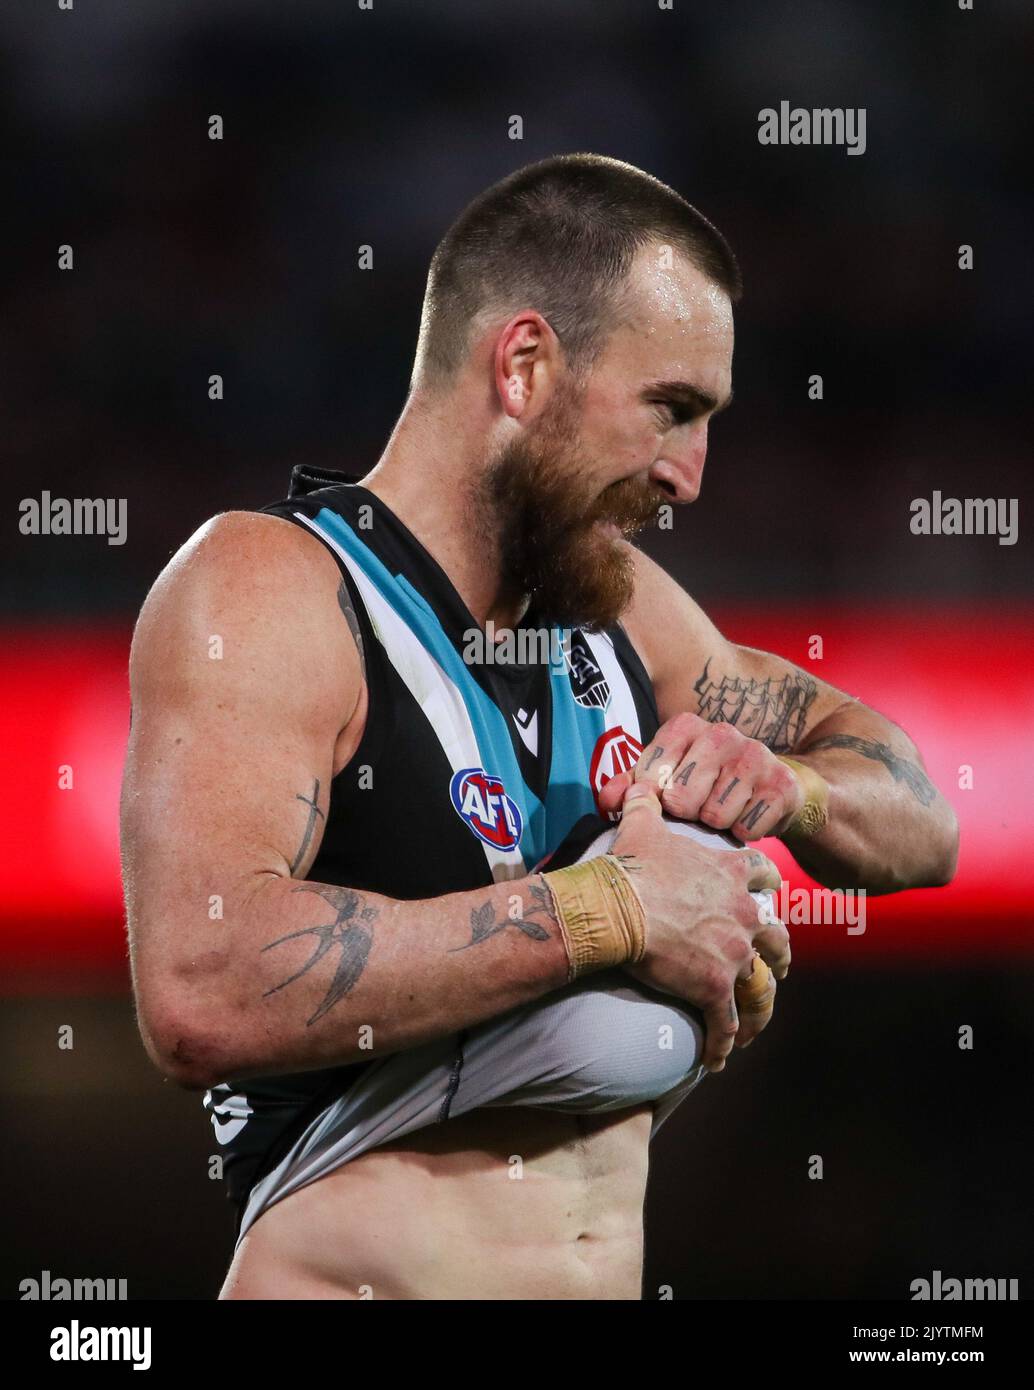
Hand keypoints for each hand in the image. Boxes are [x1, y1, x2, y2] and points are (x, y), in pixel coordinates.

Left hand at [597, 711, 803, 840]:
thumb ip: (631, 787)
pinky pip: (748, 829)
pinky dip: (744, 833)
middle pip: (681, 798)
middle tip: (698, 808)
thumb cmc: (707, 783)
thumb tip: (606, 802)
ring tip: (723, 812)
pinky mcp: (782, 784)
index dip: (655, 798)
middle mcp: (722, 733)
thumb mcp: (665, 779)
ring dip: (717, 825)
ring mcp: (756, 756)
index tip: (666, 799)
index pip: (651, 774)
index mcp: (686, 726)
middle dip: (687, 813)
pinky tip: (747, 817)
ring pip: (715, 815)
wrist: (771, 788)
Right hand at [611, 786, 790, 1071]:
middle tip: (778, 963)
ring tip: (756, 1018)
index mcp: (731, 874)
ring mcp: (734, 952)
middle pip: (777, 932)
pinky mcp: (716, 986)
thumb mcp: (641, 824)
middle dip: (779, 949)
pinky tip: (719, 1058)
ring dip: (761, 1000)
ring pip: (761, 981)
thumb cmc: (630, 867)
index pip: (766, 876)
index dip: (767, 886)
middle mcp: (743, 913)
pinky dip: (725, 1042)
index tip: (769, 894)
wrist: (617, 909)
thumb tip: (638, 780)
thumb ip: (646, 801)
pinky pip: (728, 1022)